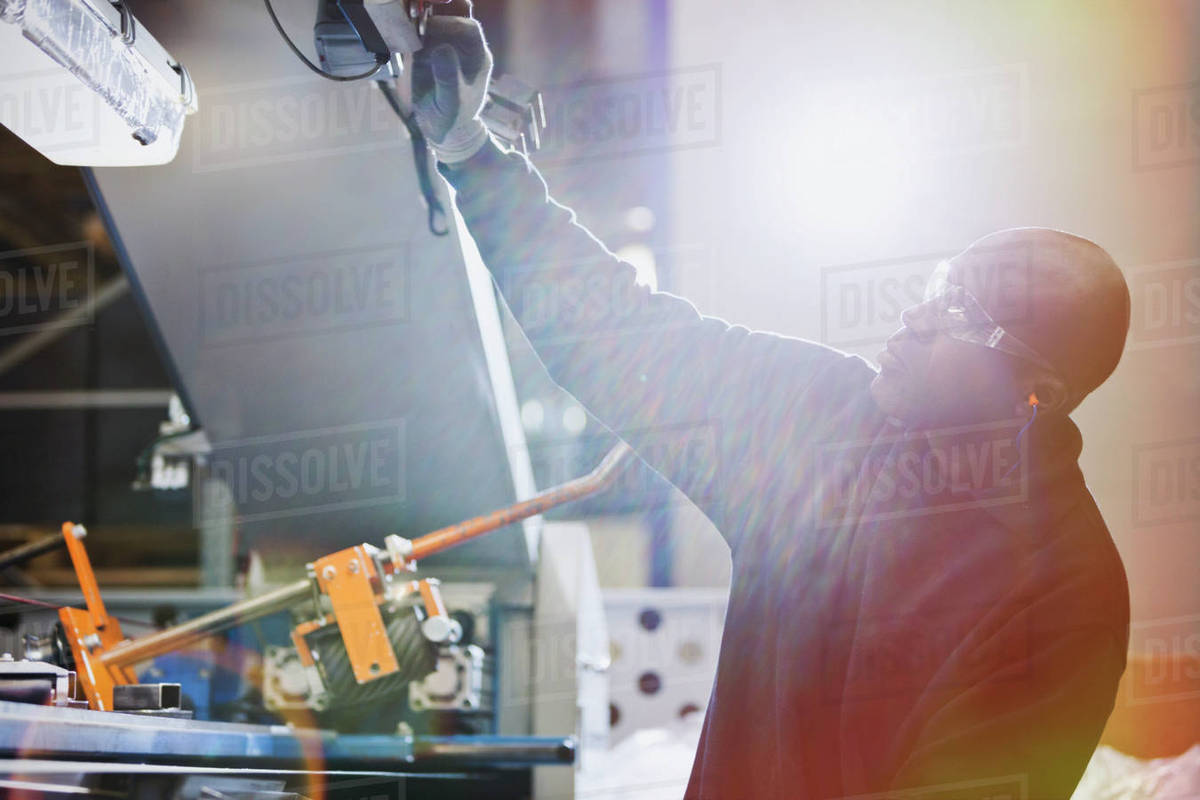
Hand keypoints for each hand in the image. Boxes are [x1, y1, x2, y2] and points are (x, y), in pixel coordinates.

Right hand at [411, 16, 492, 163]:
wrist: (444, 129)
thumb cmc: (455, 116)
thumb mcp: (452, 101)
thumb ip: (448, 76)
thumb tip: (442, 48)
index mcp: (476, 55)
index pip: (469, 28)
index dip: (451, 23)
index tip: (432, 28)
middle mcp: (461, 46)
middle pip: (452, 17)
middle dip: (436, 13)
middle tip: (417, 17)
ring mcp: (443, 47)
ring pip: (434, 22)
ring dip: (420, 19)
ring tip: (406, 23)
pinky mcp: (426, 52)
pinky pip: (418, 34)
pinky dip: (409, 30)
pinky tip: (400, 33)